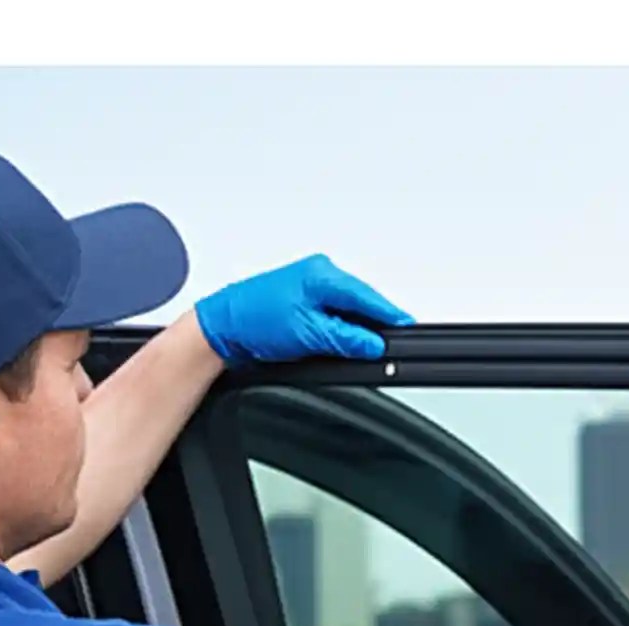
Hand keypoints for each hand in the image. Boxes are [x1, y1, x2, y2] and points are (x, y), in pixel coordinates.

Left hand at [194, 254, 413, 365]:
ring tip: (356, 347)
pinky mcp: (303, 300)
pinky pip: (333, 311)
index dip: (389, 315)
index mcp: (322, 274)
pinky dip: (340, 326)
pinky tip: (338, 340)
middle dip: (372, 325)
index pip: (368, 297)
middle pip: (361, 302)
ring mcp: (310, 286)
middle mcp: (318, 275)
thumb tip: (373, 344)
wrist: (220, 328)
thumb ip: (346, 338)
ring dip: (353, 327)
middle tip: (384, 347)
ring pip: (347, 309)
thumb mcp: (308, 333)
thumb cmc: (252, 320)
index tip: (407, 328)